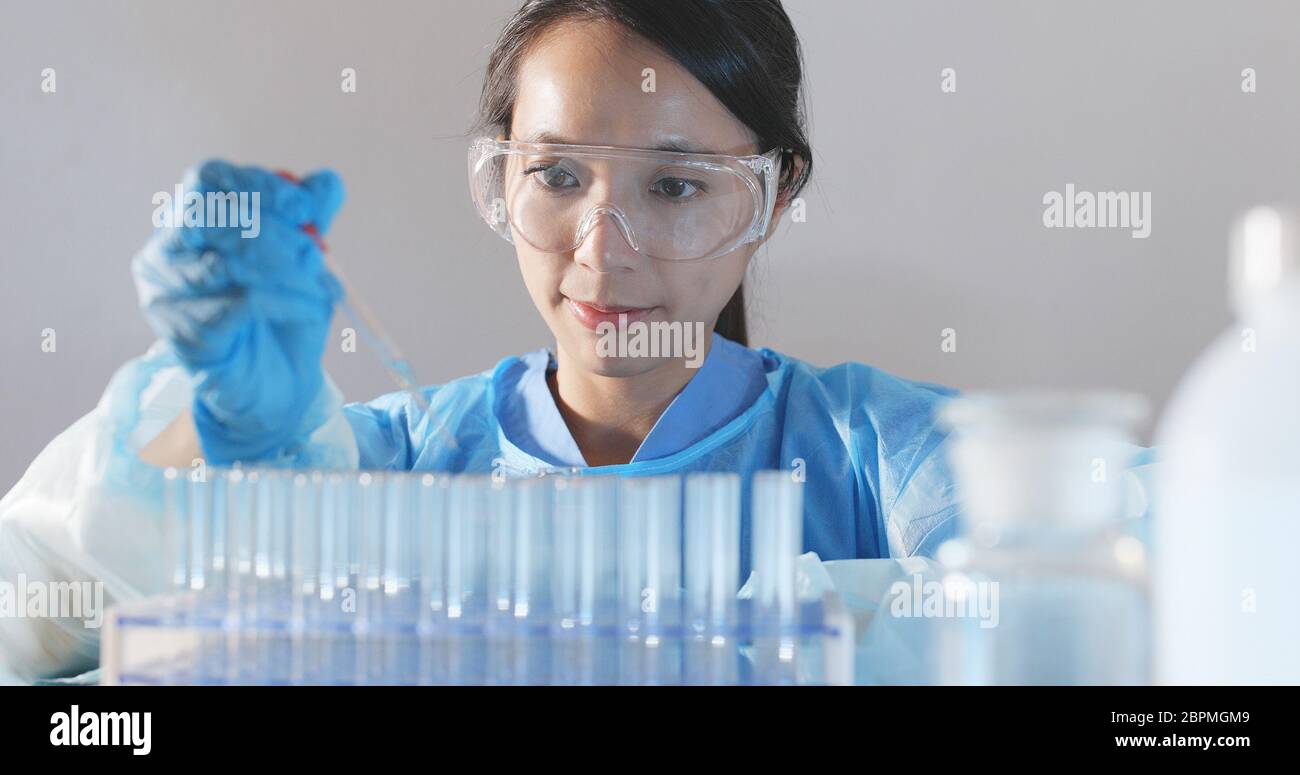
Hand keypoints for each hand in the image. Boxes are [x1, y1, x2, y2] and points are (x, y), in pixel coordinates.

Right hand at [132, 160, 344, 463]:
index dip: (258, 186)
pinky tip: (308, 310)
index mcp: (190, 221)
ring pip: (223, 263)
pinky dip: (284, 303)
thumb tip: (328, 181)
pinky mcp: (182, 333)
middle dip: (273, 232)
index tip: (307, 209)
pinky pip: (238, 304)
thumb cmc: (281, 316)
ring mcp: (165, 293)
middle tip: (315, 254)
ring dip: (285, 273)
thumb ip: (310, 221)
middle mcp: (166, 251)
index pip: (207, 179)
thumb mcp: (303, 261)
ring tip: (320, 288)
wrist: (277, 384)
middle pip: (207, 215)